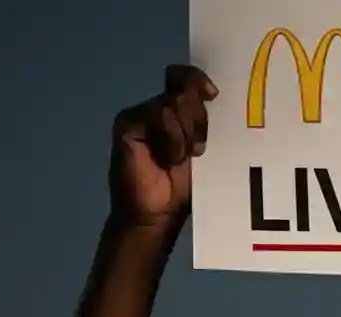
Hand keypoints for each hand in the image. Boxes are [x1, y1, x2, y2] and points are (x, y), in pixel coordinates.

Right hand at [108, 65, 217, 239]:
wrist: (157, 215)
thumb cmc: (181, 186)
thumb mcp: (200, 148)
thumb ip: (203, 121)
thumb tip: (211, 92)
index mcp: (174, 111)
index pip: (184, 77)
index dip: (198, 79)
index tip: (213, 95)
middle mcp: (155, 108)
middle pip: (184, 91)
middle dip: (199, 120)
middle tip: (198, 148)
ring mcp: (138, 115)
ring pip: (173, 104)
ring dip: (186, 135)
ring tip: (181, 159)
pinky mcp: (127, 124)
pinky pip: (159, 116)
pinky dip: (172, 140)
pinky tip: (168, 160)